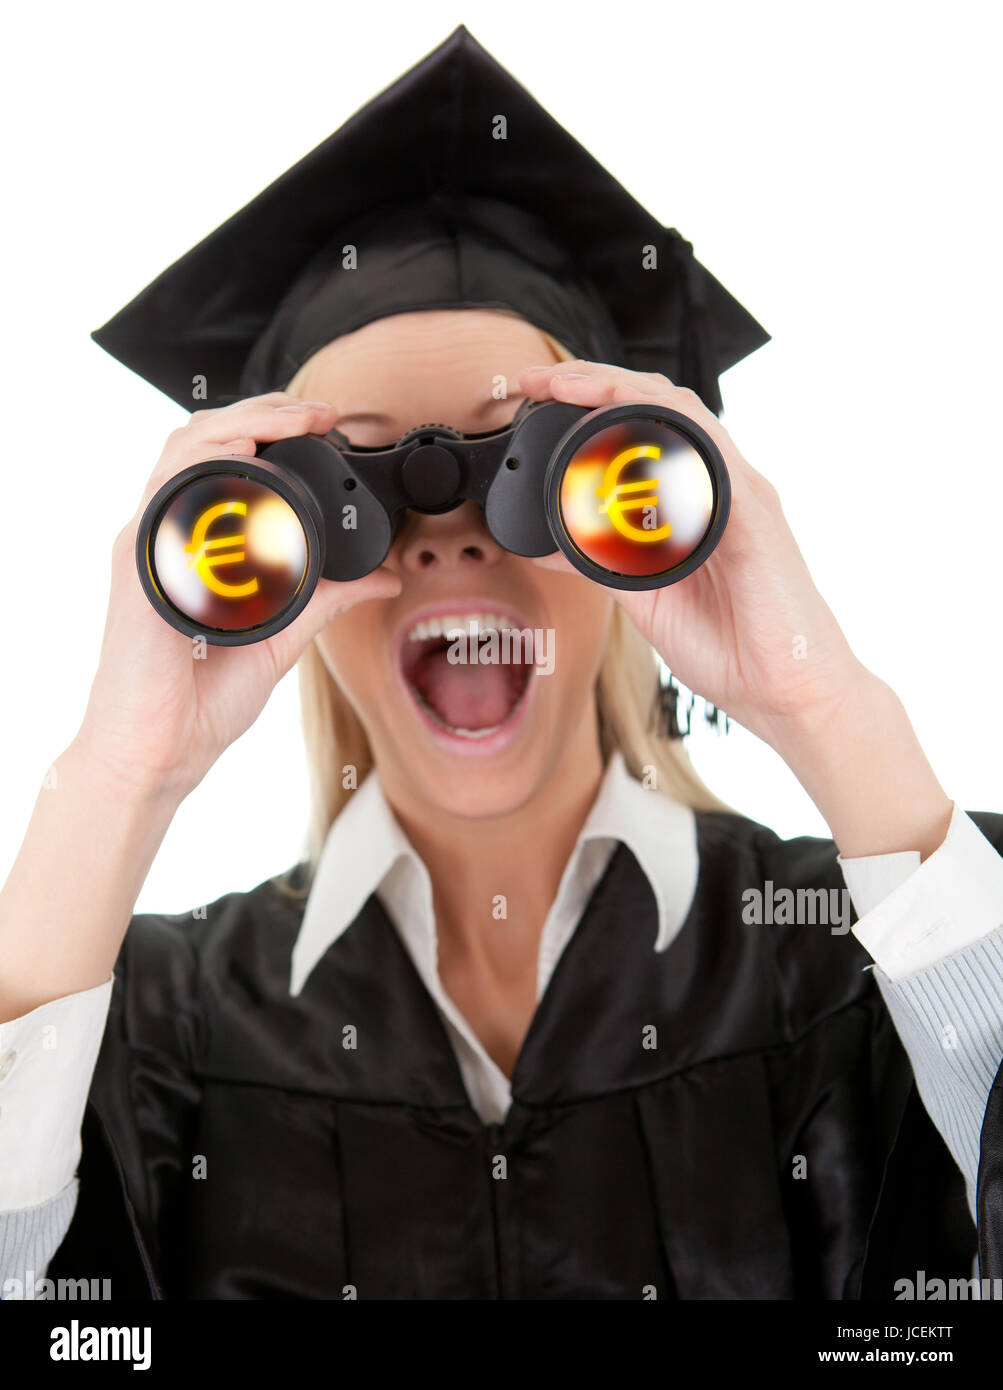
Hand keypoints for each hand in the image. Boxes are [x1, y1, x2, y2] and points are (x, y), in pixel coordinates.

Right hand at [75, 392, 401, 803]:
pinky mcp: (140, 565)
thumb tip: (383, 576)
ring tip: (292, 417)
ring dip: (240, 419)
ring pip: (182, 448)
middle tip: (318, 411)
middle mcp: (167, 535)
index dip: (270, 426)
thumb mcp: (284, 637)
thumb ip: (328, 599)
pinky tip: (247, 455)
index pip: (223, 459)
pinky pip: (168, 492)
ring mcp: (150, 545)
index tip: (326, 422)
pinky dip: (209, 462)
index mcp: (195, 544)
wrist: (159, 751)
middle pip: (201, 438)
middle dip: (261, 409)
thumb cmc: (202, 701)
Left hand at [519, 360, 866, 743]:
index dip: (592, 401)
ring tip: (570, 384)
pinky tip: (630, 426)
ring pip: (686, 415)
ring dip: (623, 391)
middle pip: (662, 404)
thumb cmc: (732, 647)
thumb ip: (599, 565)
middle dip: (596, 379)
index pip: (646, 426)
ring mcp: (742, 495)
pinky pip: (714, 459)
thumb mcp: (643, 599)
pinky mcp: (756, 517)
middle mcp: (722, 486)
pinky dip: (671, 438)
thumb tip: (545, 547)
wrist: (787, 691)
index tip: (540, 392)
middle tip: (541, 377)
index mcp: (698, 500)